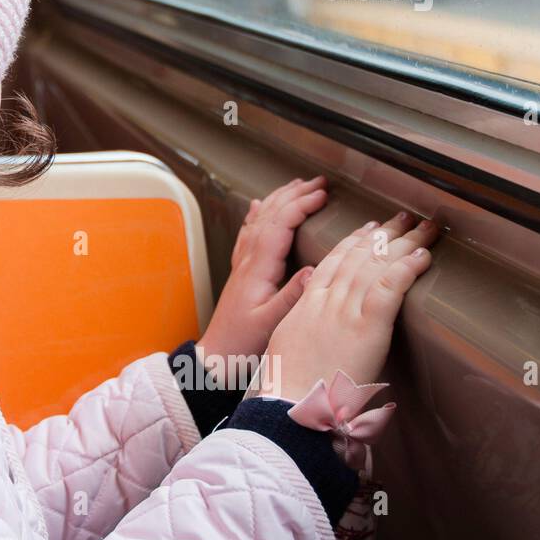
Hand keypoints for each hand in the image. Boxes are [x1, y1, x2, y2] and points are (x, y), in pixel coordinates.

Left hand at [197, 177, 327, 361]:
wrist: (217, 356)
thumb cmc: (244, 344)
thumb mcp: (272, 323)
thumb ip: (293, 295)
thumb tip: (315, 269)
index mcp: (258, 269)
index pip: (280, 225)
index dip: (301, 206)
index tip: (323, 195)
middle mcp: (248, 261)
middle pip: (270, 216)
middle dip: (294, 195)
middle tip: (319, 182)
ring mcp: (242, 265)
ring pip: (259, 220)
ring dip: (278, 199)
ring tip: (297, 185)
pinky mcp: (241, 273)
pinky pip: (248, 233)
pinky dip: (256, 215)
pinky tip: (258, 206)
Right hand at [257, 211, 438, 400]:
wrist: (289, 405)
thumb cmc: (287, 386)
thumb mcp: (286, 344)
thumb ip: (301, 321)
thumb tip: (309, 309)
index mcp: (306, 306)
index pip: (332, 263)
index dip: (353, 242)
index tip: (368, 228)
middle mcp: (325, 302)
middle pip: (357, 258)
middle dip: (382, 234)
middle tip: (402, 217)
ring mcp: (345, 313)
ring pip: (376, 267)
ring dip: (402, 243)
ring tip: (421, 227)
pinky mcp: (366, 329)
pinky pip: (389, 290)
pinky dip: (407, 269)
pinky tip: (423, 256)